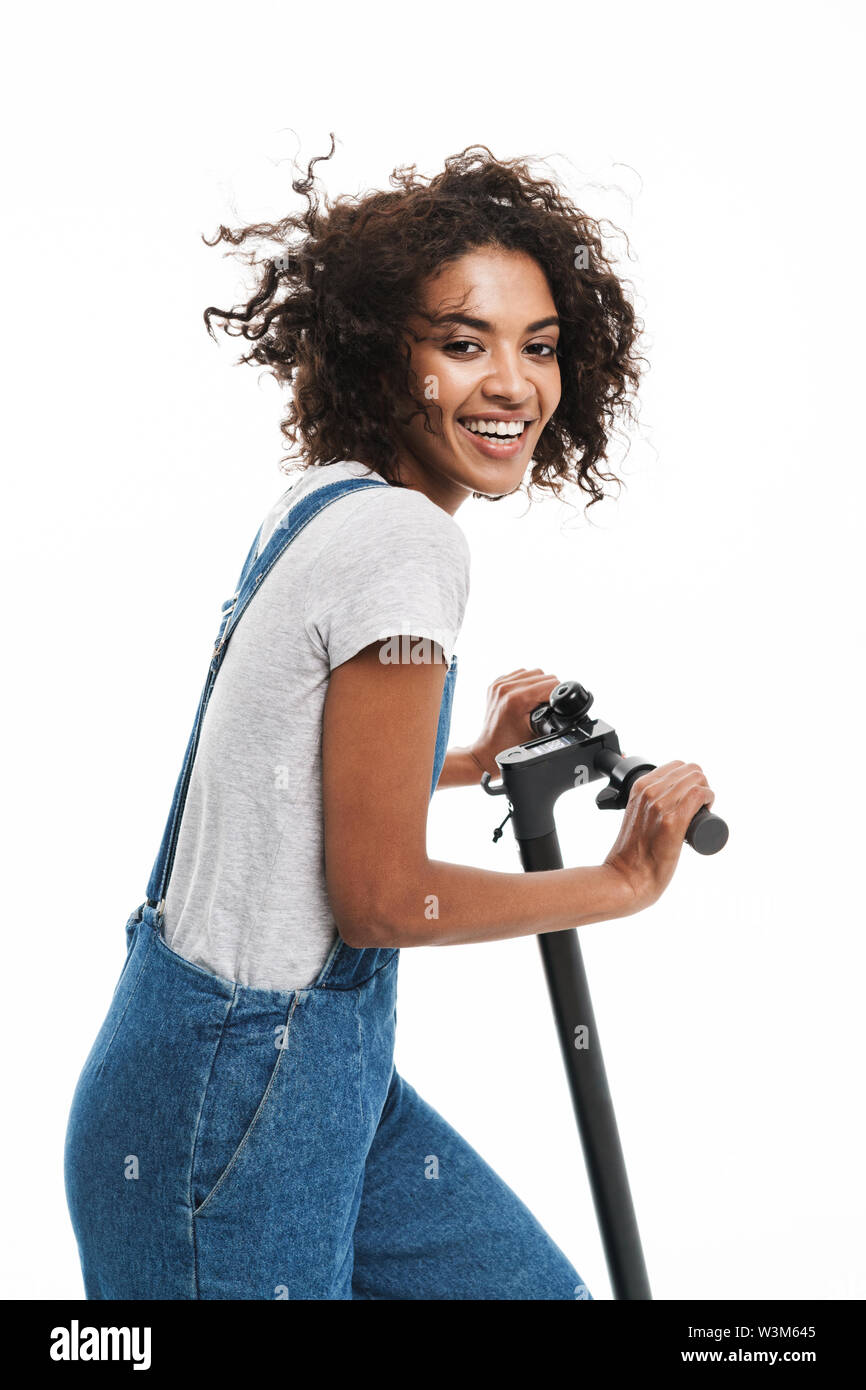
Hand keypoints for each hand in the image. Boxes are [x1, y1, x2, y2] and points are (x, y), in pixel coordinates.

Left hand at [469, 668, 560, 776]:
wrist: (488, 750)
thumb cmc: (510, 746)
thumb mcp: (538, 733)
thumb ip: (553, 717)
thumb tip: (567, 708)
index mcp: (516, 698)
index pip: (550, 684)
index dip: (558, 695)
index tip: (557, 706)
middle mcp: (506, 688)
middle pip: (543, 676)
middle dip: (549, 690)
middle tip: (547, 707)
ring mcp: (499, 684)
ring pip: (533, 672)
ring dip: (539, 685)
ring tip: (536, 702)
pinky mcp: (496, 684)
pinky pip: (520, 674)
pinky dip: (527, 683)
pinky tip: (526, 697)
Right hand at [603, 760, 715, 910]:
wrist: (628, 877)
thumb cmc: (633, 853)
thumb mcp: (635, 815)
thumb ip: (645, 804)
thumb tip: (663, 802)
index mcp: (639, 787)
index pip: (676, 766)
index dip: (689, 778)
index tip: (691, 796)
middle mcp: (649, 792)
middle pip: (690, 770)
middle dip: (700, 783)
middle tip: (699, 805)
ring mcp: (661, 805)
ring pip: (697, 779)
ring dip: (707, 791)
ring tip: (702, 811)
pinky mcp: (673, 821)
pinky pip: (699, 794)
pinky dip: (709, 797)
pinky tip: (707, 809)